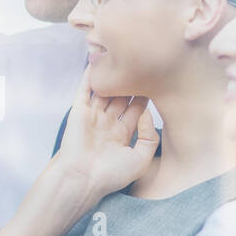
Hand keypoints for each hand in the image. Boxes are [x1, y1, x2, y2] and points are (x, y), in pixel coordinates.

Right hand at [54, 67, 157, 198]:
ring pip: (104, 92)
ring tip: (122, 56)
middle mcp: (106, 124)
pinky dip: (89, 76)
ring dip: (111, 77)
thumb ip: (149, 137)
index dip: (144, 96)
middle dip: (131, 83)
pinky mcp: (79, 112)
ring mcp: (92, 117)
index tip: (156, 81)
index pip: (135, 110)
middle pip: (121, 97)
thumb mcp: (141, 160)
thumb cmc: (111, 175)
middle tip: (143, 64)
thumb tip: (147, 114)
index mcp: (121, 135)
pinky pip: (85, 90)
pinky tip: (97, 61)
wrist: (82, 179)